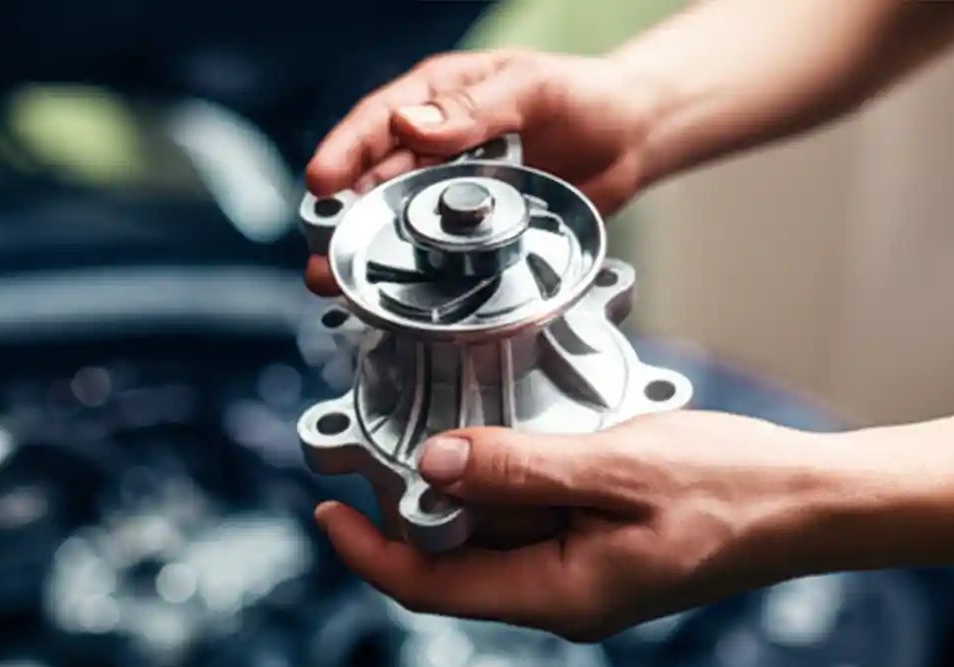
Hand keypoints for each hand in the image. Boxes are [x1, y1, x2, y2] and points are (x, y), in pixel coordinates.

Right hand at [304, 49, 659, 295]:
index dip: (344, 153)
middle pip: (373, 180)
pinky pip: (435, 248)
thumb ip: (476, 107)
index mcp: (440, 98)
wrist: (633, 139)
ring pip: (397, 219)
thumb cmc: (587, 97)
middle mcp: (436, 144)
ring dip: (367, 250)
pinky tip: (393, 291)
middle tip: (323, 251)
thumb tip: (413, 124)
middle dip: (342, 216)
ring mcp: (453, 188)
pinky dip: (412, 267)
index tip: (320, 183)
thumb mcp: (533, 88)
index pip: (377, 122)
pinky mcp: (475, 228)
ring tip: (339, 282)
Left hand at [314, 411, 845, 641]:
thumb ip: (519, 469)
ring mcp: (582, 573)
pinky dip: (511, 479)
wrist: (810, 502)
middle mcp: (561, 595)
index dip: (370, 551)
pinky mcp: (600, 546)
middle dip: (417, 502)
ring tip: (459, 426)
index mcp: (558, 594)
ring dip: (467, 484)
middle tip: (393, 435)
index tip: (328, 509)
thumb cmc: (731, 491)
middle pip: (456, 557)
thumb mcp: (615, 467)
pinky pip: (533, 516)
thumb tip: (436, 462)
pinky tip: (519, 437)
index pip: (432, 588)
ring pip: (493, 533)